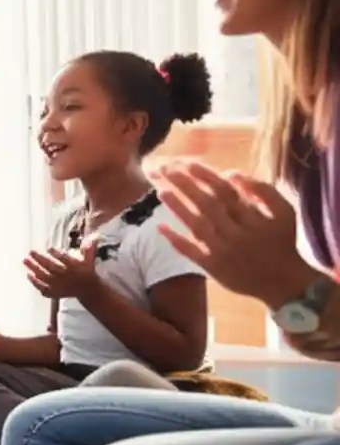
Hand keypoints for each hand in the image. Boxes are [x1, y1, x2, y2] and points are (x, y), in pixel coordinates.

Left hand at [24, 235, 101, 298]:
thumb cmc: (86, 271)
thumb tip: (93, 237)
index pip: (65, 260)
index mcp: (75, 268)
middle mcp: (66, 277)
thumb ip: (89, 249)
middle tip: (30, 251)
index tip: (49, 248)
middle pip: (51, 267)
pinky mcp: (55, 292)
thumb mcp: (90, 259)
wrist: (88, 290)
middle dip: (40, 259)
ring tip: (25, 260)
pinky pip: (43, 288)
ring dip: (33, 269)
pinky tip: (28, 275)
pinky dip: (35, 283)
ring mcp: (59, 285)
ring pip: (44, 277)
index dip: (57, 254)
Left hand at [153, 163, 317, 307]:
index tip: (187, 163)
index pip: (224, 191)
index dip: (205, 176)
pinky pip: (191, 252)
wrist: (283, 282)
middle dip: (185, 186)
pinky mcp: (212, 267)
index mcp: (252, 217)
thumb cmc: (282, 241)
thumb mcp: (284, 211)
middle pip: (206, 205)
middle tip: (165, 169)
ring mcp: (222, 251)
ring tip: (160, 190)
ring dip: (177, 207)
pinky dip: (175, 240)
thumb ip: (262, 190)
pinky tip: (160, 226)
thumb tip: (232, 173)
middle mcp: (235, 232)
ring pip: (196, 225)